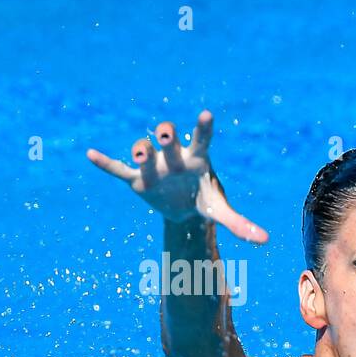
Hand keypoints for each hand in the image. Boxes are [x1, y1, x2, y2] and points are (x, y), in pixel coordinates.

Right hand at [86, 110, 268, 243]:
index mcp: (197, 160)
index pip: (202, 140)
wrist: (183, 208)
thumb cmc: (204, 200)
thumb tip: (265, 241)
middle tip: (168, 134)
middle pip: (169, 139)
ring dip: (141, 149)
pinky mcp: (136, 179)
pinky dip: (105, 163)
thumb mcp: (221, 212)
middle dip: (167, 134)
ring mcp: (154, 166)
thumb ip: (241, 224)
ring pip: (144, 151)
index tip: (207, 115)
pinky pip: (118, 169)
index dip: (204, 128)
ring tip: (141, 151)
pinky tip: (89, 154)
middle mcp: (173, 157)